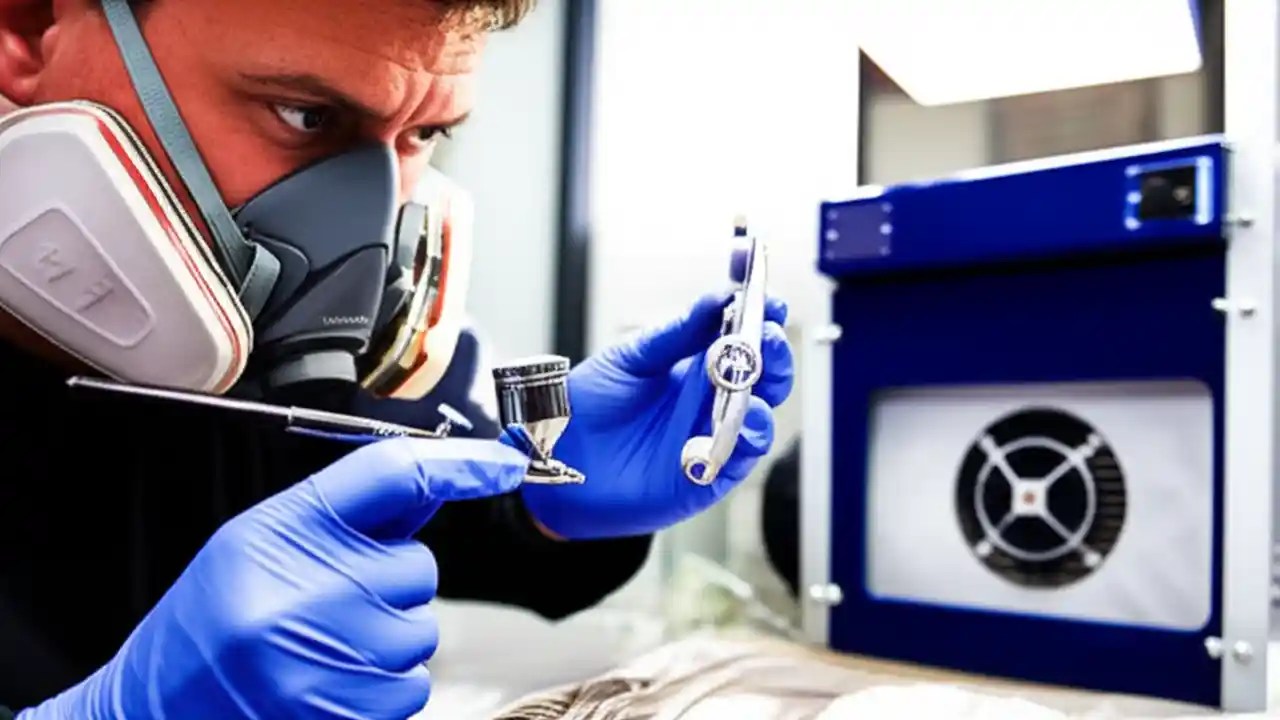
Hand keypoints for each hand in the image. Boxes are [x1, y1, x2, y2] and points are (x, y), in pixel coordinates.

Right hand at [19, 437, 527, 719]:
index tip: (507, 462)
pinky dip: (381, 691)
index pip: (392, 474)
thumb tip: (436, 482)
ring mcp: (322, 658)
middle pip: (417, 570)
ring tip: (321, 650)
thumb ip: (346, 517)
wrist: (151, 706)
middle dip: (390, 588)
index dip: (462, 464)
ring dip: (388, 645)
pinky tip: (328, 685)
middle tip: (330, 605)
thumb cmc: (211, 621)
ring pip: (420, 635)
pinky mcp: (342, 713)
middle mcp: (303, 591)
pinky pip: (409, 690)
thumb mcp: (263, 543)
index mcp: (281, 532)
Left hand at [522, 291, 793, 538]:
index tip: (769, 301)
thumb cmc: (588, 406)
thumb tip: (717, 299)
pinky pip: (742, 457)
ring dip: (766, 392)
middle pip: (762, 375)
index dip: (761, 319)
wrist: (556, 457)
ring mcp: (709, 436)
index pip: (741, 338)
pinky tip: (745, 418)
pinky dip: (750, 437)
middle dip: (773, 352)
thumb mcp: (630, 358)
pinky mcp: (706, 475)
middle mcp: (708, 400)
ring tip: (754, 375)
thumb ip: (675, 334)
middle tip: (766, 335)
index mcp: (694, 365)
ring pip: (759, 414)